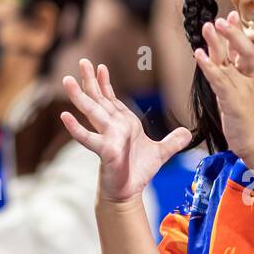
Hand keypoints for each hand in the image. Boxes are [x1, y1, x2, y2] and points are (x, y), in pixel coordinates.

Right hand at [61, 58, 192, 204]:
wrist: (129, 192)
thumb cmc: (138, 172)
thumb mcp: (160, 153)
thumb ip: (172, 142)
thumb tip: (187, 133)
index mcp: (123, 123)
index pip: (112, 99)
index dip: (105, 83)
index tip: (99, 66)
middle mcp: (113, 127)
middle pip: (99, 99)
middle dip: (90, 80)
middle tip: (82, 60)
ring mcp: (107, 137)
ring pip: (92, 112)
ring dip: (80, 96)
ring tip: (67, 80)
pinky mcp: (105, 151)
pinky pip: (88, 138)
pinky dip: (77, 128)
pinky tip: (65, 116)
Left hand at [194, 11, 253, 163]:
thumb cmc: (250, 123)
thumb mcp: (247, 95)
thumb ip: (243, 77)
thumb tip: (245, 63)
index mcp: (251, 77)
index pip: (246, 49)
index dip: (238, 32)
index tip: (231, 16)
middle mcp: (248, 79)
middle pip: (243, 49)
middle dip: (232, 33)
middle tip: (221, 19)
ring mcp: (241, 88)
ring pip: (229, 61)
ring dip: (217, 43)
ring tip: (207, 27)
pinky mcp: (232, 99)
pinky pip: (219, 79)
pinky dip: (208, 66)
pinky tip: (199, 55)